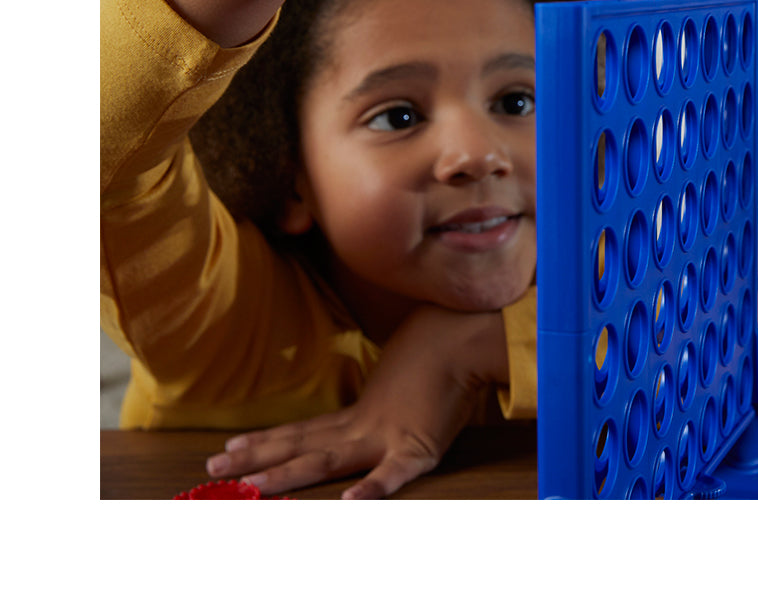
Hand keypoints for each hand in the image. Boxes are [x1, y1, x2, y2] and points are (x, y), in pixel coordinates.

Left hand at [204, 305, 507, 497]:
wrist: (462, 337)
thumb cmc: (435, 349)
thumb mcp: (399, 375)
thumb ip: (384, 394)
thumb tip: (378, 396)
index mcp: (359, 413)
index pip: (303, 430)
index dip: (266, 440)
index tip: (230, 446)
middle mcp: (363, 426)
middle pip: (301, 445)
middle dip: (256, 458)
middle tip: (213, 466)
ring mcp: (386, 436)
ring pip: (326, 460)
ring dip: (287, 474)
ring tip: (251, 488)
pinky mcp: (419, 446)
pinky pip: (394, 473)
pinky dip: (373, 488)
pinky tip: (349, 503)